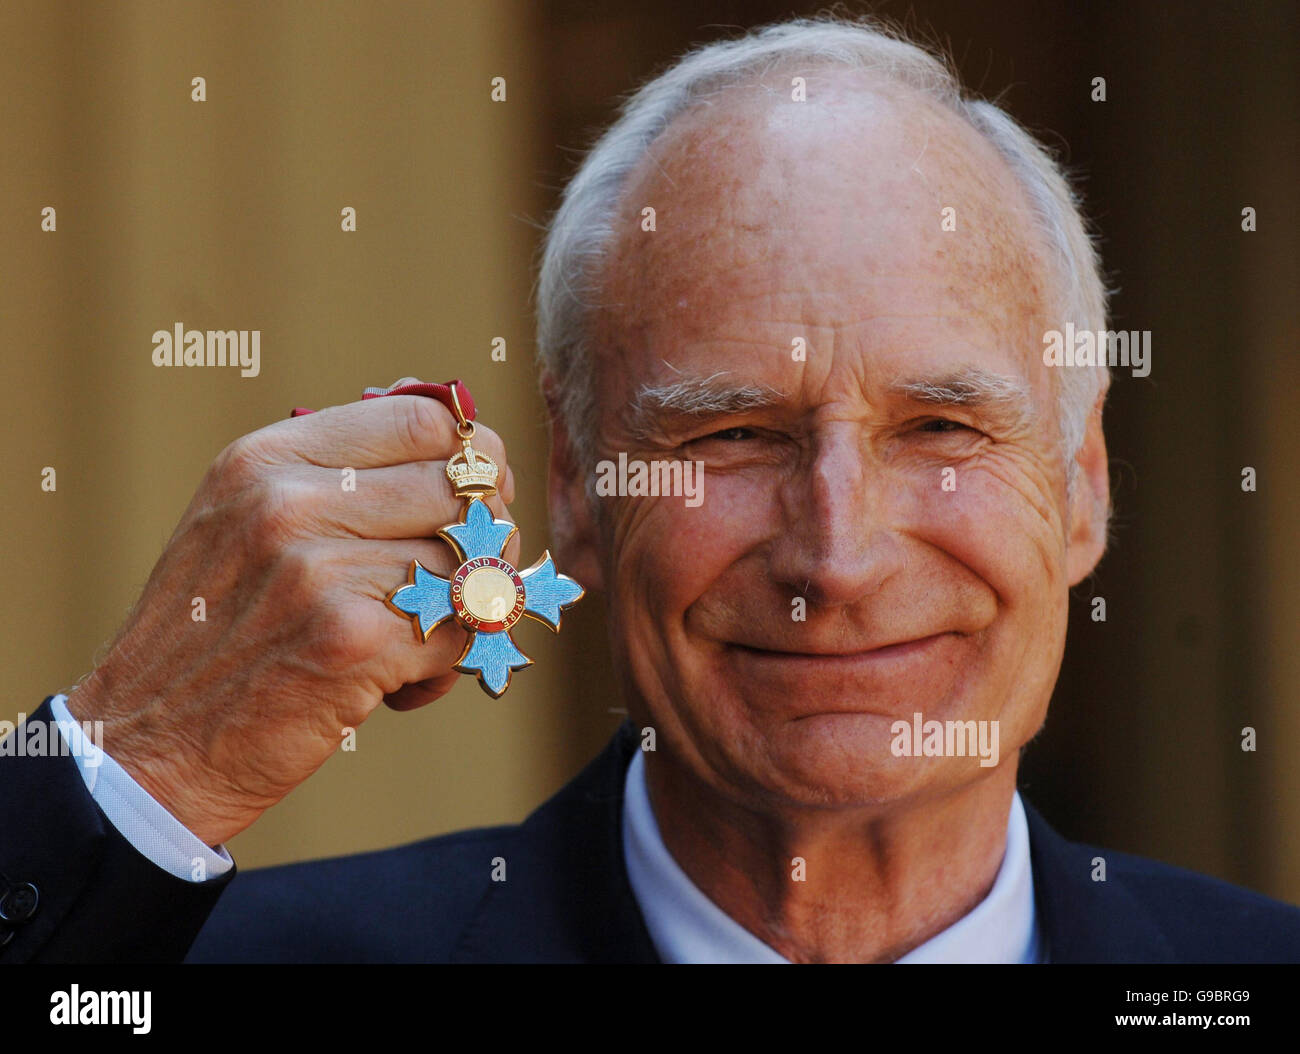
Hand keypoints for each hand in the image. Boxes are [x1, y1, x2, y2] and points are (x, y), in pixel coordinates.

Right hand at [64, 386, 516, 845]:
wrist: (149, 746)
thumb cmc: (219, 634)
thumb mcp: (249, 520)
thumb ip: (342, 476)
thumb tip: (460, 436)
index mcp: (268, 458)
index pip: (423, 418)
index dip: (475, 456)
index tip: (480, 495)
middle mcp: (289, 502)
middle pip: (462, 487)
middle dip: (489, 535)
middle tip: (468, 578)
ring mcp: (319, 570)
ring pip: (468, 565)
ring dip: (465, 612)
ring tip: (415, 644)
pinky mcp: (351, 640)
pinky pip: (460, 630)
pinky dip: (448, 664)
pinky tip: (401, 686)